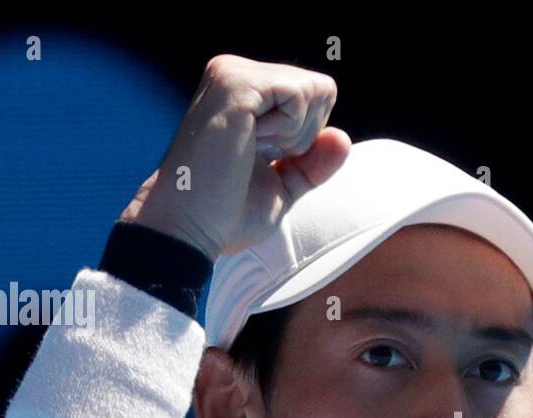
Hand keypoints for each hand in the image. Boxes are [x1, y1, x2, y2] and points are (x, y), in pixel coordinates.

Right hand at [120, 54, 350, 260]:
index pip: (316, 98)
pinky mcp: (236, 82)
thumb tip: (342, 137)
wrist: (189, 229)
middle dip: (304, 137)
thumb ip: (314, 163)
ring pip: (314, 90)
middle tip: (254, 159)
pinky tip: (250, 144)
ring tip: (248, 152)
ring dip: (295, 136)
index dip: (306, 141)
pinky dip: (289, 131)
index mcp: (246, 94)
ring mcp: (233, 73)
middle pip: (321, 90)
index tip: (262, 161)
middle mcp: (237, 74)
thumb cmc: (227, 213)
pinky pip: (300, 94)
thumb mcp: (284, 186)